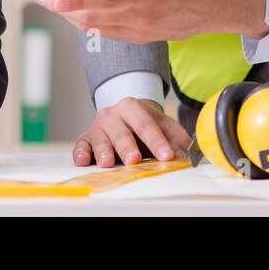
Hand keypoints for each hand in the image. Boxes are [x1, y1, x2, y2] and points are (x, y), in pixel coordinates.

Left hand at [33, 0, 268, 42]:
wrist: (220, 5)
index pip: (105, 0)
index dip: (77, 0)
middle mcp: (141, 16)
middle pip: (91, 17)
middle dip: (62, 7)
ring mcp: (140, 29)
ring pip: (96, 28)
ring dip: (72, 16)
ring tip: (53, 1)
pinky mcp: (142, 36)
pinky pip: (108, 33)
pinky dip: (88, 23)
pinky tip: (76, 12)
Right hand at [74, 97, 192, 166]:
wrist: (125, 113)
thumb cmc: (146, 123)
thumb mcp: (164, 125)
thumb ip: (177, 139)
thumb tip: (188, 156)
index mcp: (133, 107)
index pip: (146, 124)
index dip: (157, 141)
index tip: (167, 155)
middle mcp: (113, 114)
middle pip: (121, 133)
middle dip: (128, 147)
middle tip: (135, 160)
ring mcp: (98, 126)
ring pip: (100, 139)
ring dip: (104, 151)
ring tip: (108, 162)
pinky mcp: (86, 138)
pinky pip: (81, 145)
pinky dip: (80, 153)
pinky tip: (83, 161)